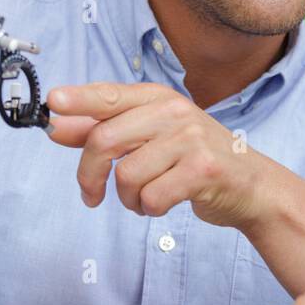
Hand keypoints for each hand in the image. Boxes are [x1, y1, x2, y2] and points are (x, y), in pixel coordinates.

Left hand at [46, 82, 277, 227]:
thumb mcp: (152, 138)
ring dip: (127, 199)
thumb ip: (105, 130)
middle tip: (91, 195)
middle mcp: (174, 112)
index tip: (52, 102)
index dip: (78, 99)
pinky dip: (149, 209)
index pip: (108, 95)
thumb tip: (57, 125)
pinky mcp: (202, 169)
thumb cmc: (197, 160)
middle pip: (104, 140)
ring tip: (144, 198)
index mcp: (159, 99)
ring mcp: (190, 139)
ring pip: (126, 175)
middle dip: (89, 176)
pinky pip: (151, 197)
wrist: (252, 186)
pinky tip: (163, 203)